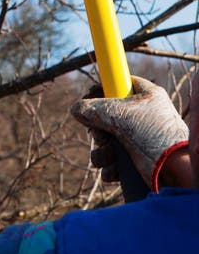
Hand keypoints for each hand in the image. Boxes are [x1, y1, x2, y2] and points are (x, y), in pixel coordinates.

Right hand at [71, 76, 188, 189]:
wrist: (176, 171)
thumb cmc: (153, 136)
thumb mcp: (119, 114)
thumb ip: (93, 107)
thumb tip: (76, 109)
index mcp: (146, 96)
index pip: (120, 82)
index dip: (103, 88)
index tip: (90, 95)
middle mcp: (143, 115)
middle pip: (108, 114)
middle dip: (98, 128)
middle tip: (100, 133)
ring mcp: (140, 137)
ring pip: (108, 138)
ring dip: (101, 151)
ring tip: (107, 157)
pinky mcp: (138, 158)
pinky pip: (114, 158)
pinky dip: (109, 166)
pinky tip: (112, 171)